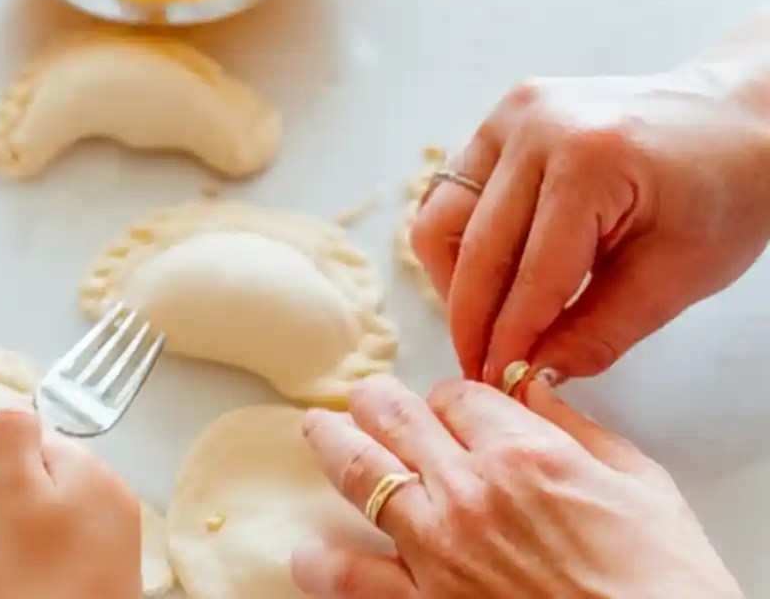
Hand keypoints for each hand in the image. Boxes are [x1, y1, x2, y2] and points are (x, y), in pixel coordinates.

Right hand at [0, 410, 140, 598]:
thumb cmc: (40, 574)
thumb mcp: (11, 487)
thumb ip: (11, 437)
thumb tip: (14, 410)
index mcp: (90, 467)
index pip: (29, 440)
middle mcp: (110, 494)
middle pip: (40, 475)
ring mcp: (112, 534)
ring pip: (48, 511)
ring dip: (13, 524)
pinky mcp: (106, 569)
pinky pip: (62, 543)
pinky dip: (34, 552)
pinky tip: (19, 571)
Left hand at [292, 375, 742, 598]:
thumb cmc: (664, 582)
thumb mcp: (640, 485)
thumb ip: (578, 432)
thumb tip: (537, 392)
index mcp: (524, 453)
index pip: (458, 396)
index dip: (450, 396)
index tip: (448, 405)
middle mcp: (470, 491)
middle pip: (396, 420)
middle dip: (374, 401)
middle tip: (362, 397)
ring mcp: (439, 548)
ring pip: (361, 475)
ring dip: (332, 445)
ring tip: (315, 431)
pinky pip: (356, 578)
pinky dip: (325, 565)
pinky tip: (307, 555)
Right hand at [413, 69, 769, 384]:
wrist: (740, 118)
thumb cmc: (725, 188)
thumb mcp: (678, 275)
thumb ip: (600, 331)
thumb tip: (534, 371)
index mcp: (590, 160)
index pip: (530, 274)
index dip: (509, 338)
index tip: (497, 382)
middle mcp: (536, 126)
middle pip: (473, 248)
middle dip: (471, 319)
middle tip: (479, 366)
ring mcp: (510, 116)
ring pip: (441, 217)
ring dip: (455, 279)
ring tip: (484, 319)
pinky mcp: (500, 120)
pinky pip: (453, 192)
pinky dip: (464, 241)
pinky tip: (495, 272)